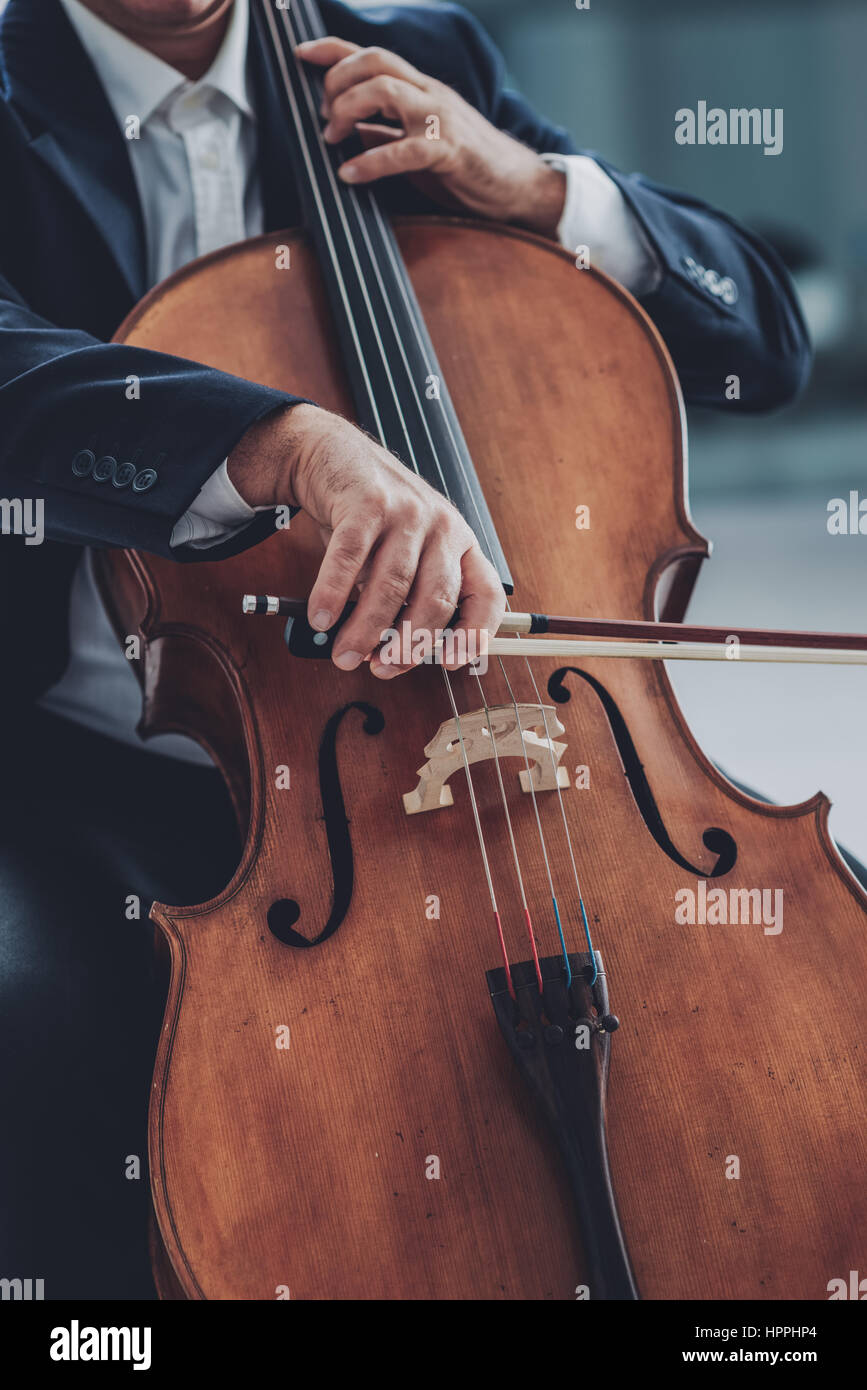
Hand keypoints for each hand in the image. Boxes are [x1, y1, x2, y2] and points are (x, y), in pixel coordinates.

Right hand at [227, 404, 504, 676]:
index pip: (486, 594)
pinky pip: (349, 558)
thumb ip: (409, 597)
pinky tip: (321, 618)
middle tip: (383, 669)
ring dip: (366, 629)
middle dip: (410, 644)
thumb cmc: (374, 518)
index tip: (453, 663)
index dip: (475, 633)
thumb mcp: (408, 553)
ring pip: (393, 584)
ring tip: (346, 655)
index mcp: (461, 544)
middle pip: (437, 598)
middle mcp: (442, 527)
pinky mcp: (367, 503)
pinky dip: (333, 593)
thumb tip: (396, 655)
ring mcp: (407, 513)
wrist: (337, 457)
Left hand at [295, 37, 566, 236]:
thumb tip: (346, 129)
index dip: (332, 49)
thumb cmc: (468, 165)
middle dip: (337, 80)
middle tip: (322, 115)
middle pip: (374, 61)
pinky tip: (351, 175)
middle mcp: (429, 94)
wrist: (517, 186)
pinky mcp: (449, 151)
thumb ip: (386, 131)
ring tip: (331, 138)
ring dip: (347, 110)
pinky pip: (403, 149)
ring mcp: (440, 119)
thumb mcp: (418, 142)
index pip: (371, 53)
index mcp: (420, 89)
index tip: (300, 53)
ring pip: (384, 90)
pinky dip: (370, 161)